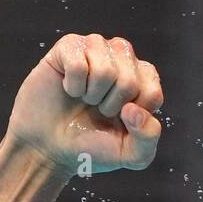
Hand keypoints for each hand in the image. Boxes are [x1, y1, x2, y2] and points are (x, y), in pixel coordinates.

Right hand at [7, 33, 163, 176]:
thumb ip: (148, 137)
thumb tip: (133, 110)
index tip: (120, 121)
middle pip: (130, 81)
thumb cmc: (93, 146)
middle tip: (98, 109)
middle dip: (111, 106)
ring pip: (105, 70)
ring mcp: (96, 49)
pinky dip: (72, 85)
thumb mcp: (131, 154)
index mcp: (143, 81)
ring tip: (85, 98)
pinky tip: (69, 88)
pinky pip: (78, 63)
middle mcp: (123, 59)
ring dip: (92, 94)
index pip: (152, 92)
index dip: (134, 116)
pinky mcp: (69, 46)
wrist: (50, 146)